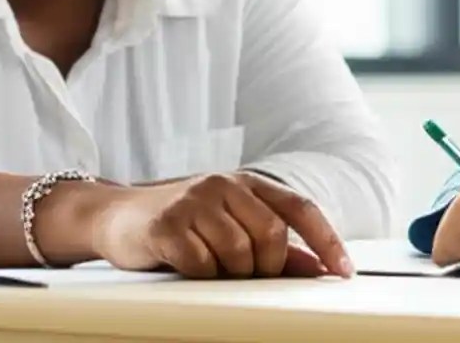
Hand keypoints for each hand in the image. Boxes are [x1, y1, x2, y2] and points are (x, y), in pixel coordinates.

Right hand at [90, 171, 352, 278]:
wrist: (116, 217)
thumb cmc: (182, 225)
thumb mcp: (230, 228)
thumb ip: (273, 244)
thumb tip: (317, 267)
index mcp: (247, 184)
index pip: (300, 208)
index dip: (326, 240)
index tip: (342, 272)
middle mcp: (224, 184)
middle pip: (272, 234)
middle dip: (266, 266)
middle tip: (246, 274)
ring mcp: (194, 201)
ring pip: (238, 253)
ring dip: (230, 274)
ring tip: (209, 267)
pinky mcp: (167, 224)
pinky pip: (201, 264)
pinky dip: (200, 275)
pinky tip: (185, 265)